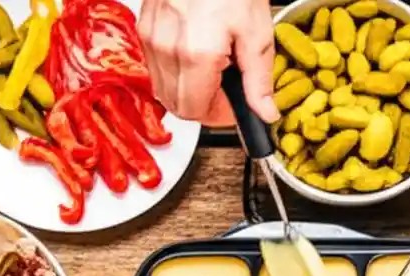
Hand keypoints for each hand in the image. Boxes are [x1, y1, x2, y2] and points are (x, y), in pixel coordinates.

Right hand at [138, 0, 277, 125]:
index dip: (216, 115)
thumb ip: (259, 80)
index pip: (195, 111)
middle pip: (176, 105)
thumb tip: (265, 112)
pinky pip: (155, 65)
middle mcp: (166, 49)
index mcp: (196, 55)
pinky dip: (174, 68)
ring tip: (211, 67)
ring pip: (162, 87)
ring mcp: (151, 37)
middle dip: (201, 105)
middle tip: (224, 91)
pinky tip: (194, 51)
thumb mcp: (257, 33)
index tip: (231, 107)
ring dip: (186, 88)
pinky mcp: (144, 26)